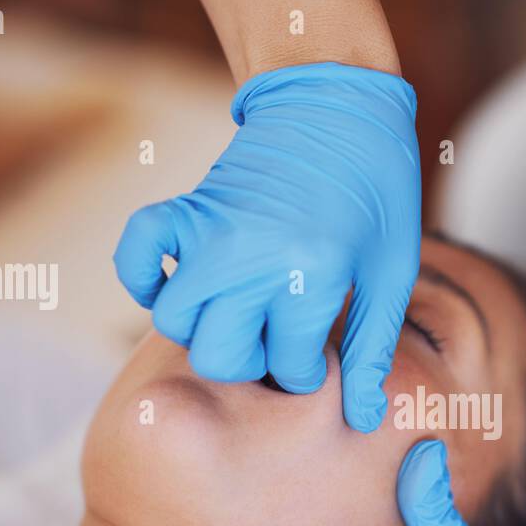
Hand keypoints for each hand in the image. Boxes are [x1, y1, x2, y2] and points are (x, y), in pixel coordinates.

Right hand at [113, 62, 420, 431]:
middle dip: (250, 363)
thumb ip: (374, 348)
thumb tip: (363, 420)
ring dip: (204, 330)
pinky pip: (134, 255)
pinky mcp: (185, 208)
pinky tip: (176, 287)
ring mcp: (211, 231)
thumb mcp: (391, 271)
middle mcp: (253, 256)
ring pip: (175, 321)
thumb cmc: (377, 193)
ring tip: (240, 315)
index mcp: (313, 273)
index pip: (287, 367)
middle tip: (277, 339)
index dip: (307, 372)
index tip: (319, 350)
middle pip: (219, 356)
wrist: (339, 104)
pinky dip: (143, 281)